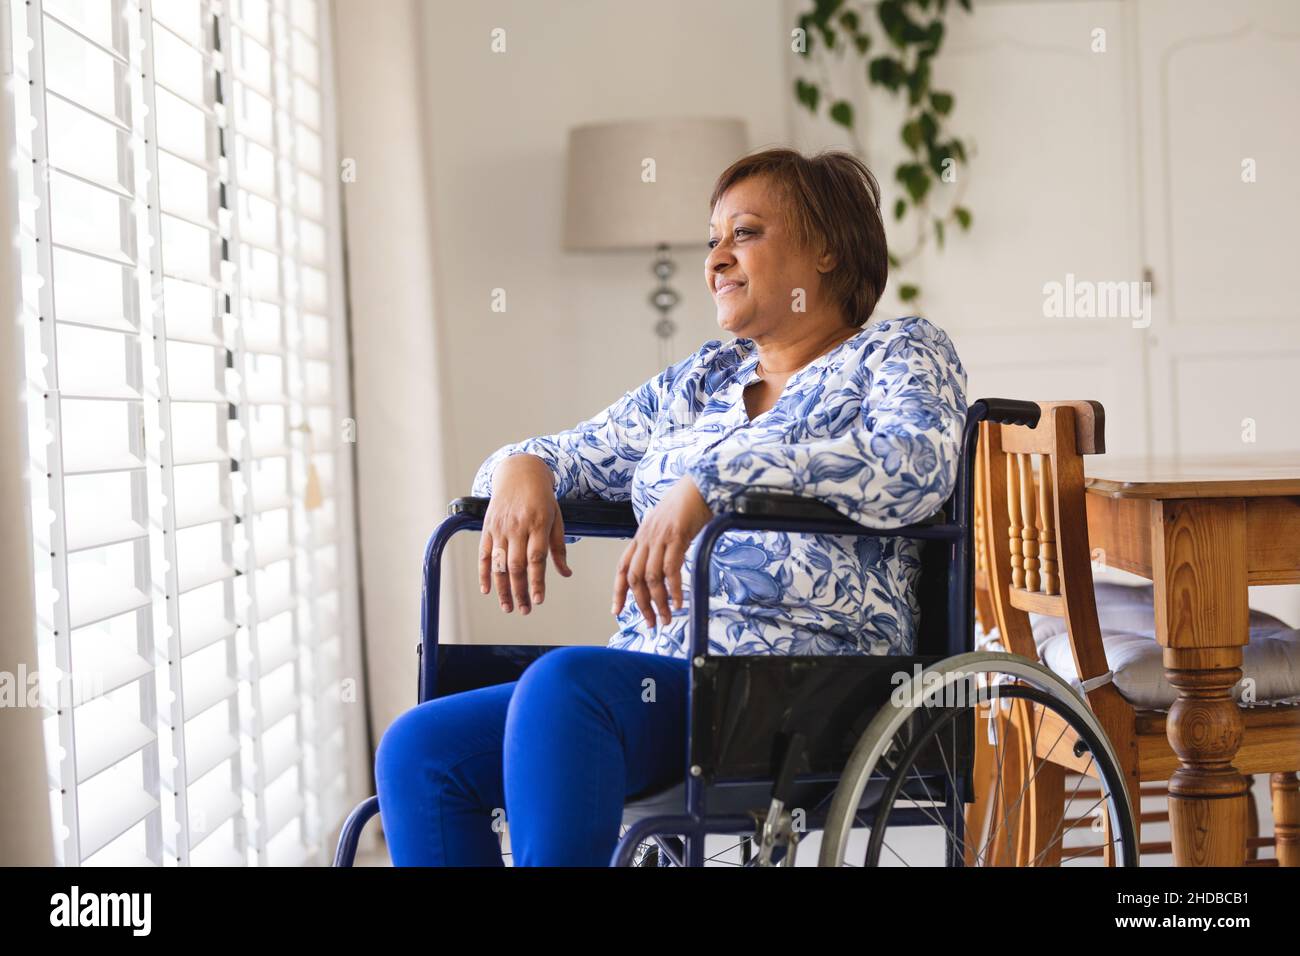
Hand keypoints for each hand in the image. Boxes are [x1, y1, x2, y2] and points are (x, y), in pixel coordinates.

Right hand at [479, 455, 572, 613]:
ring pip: (499, 564)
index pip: (536, 559)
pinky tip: (488, 591)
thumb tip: (565, 573)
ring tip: (508, 607)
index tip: (539, 599)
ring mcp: (500, 527)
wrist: (519, 473)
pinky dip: (484, 574)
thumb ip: (558, 547)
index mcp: (538, 523)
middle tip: (525, 610)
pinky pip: (483, 554)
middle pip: (517, 565)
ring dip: (503, 589)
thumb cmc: (542, 498)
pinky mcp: (487, 528)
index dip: (536, 582)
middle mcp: (517, 526)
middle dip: (520, 591)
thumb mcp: (556, 517)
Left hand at [612, 476, 713, 626]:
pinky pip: (671, 569)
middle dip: (641, 604)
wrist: (701, 482)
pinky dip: (674, 589)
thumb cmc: (688, 504)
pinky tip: (679, 602)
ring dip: (658, 602)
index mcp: (641, 536)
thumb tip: (665, 564)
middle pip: (635, 578)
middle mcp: (646, 538)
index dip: (619, 591)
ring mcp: (660, 537)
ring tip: (666, 618)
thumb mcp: (667, 524)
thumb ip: (662, 543)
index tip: (617, 610)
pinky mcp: (676, 536)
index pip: (623, 567)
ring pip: (651, 578)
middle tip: (651, 622)